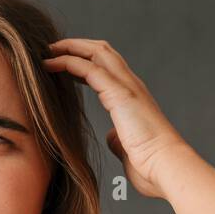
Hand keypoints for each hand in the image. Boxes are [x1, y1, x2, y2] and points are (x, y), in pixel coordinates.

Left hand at [43, 37, 189, 199]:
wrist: (167, 168)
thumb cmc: (151, 166)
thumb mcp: (128, 149)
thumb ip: (118, 139)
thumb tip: (112, 138)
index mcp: (133, 98)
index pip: (108, 67)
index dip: (85, 61)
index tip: (62, 64)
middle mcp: (132, 86)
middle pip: (102, 51)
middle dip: (76, 46)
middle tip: (51, 49)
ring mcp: (127, 87)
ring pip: (97, 52)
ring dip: (70, 48)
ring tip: (47, 51)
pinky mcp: (120, 94)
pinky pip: (89, 69)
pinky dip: (68, 62)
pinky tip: (50, 65)